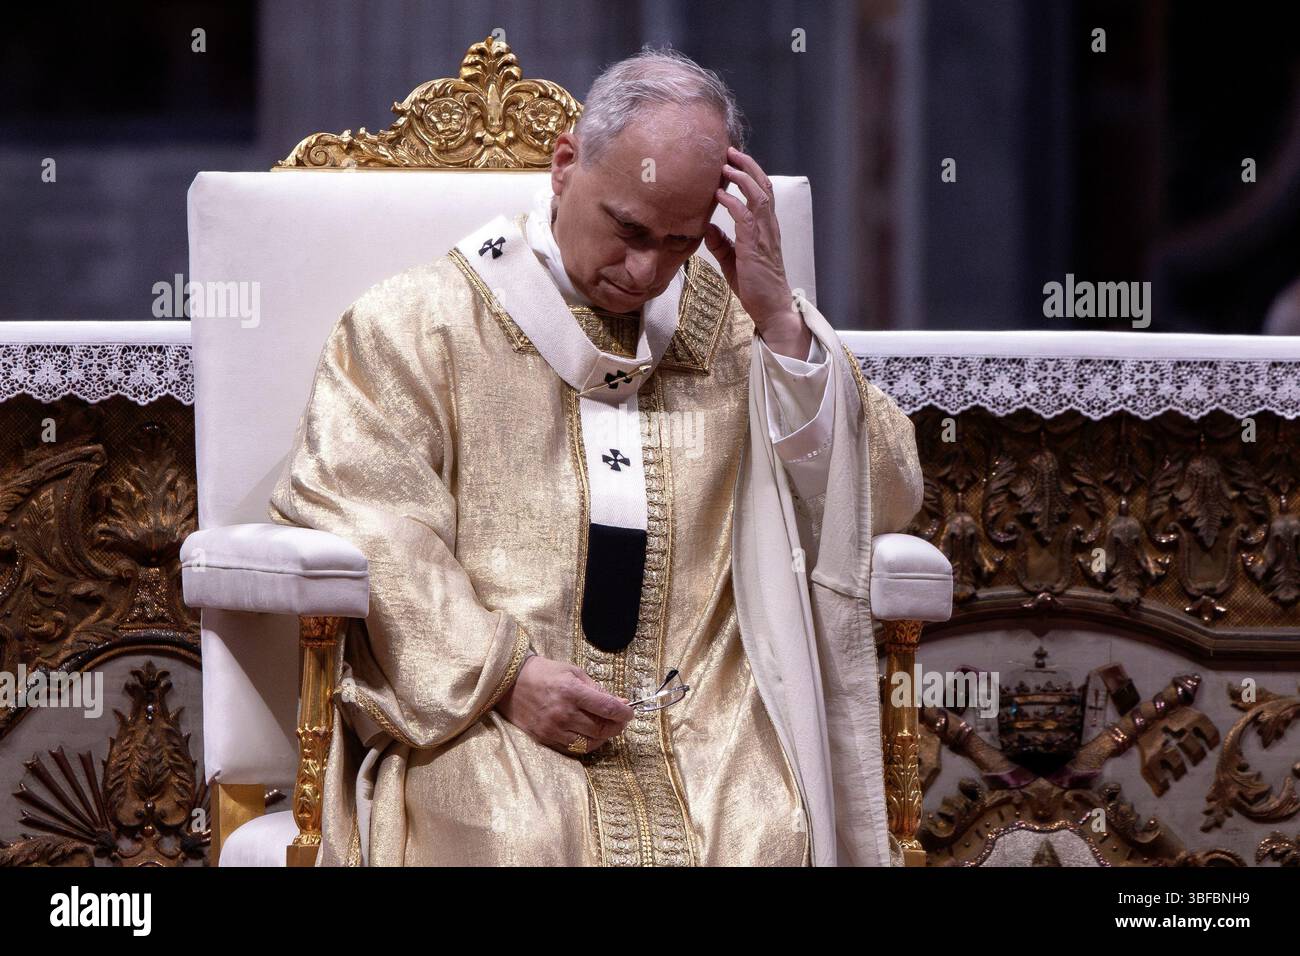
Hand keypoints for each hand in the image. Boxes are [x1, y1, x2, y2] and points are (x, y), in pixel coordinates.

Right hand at [496, 654, 634, 755]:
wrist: (510, 683)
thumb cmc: (545, 672)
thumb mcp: (573, 672)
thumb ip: (597, 689)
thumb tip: (620, 702)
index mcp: (571, 691)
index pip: (607, 708)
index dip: (624, 713)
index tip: (630, 712)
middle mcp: (563, 712)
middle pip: (600, 728)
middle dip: (617, 726)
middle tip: (621, 720)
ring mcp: (553, 728)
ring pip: (589, 742)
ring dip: (603, 737)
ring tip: (606, 727)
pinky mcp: (544, 738)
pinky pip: (573, 748)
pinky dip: (586, 743)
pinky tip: (590, 734)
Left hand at [704, 146, 809, 357]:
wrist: (771, 310)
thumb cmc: (755, 287)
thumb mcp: (733, 262)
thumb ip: (722, 243)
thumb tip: (708, 227)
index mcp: (766, 228)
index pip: (762, 192)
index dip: (749, 173)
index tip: (732, 160)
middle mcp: (769, 227)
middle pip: (764, 185)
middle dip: (747, 166)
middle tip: (729, 151)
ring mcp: (765, 236)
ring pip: (759, 196)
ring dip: (742, 177)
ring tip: (726, 165)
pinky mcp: (756, 247)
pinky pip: (747, 217)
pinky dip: (733, 202)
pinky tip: (720, 195)